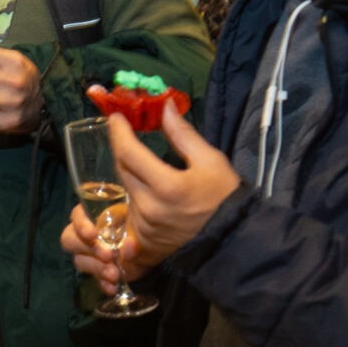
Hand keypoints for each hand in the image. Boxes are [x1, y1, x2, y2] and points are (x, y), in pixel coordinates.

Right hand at [64, 202, 142, 291]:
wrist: (162, 243)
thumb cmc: (148, 223)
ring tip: (114, 275)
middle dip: (89, 249)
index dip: (81, 224)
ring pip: (81, 261)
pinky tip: (113, 287)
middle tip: (108, 257)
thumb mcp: (143, 217)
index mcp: (98, 213)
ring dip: (97, 268)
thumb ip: (136, 224)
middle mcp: (89, 233)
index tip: (92, 235)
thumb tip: (128, 246)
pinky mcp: (101, 271)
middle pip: (71, 240)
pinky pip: (95, 279)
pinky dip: (104, 284)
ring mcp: (93, 254)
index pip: (78, 214)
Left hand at [67, 105, 240, 284]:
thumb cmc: (225, 197)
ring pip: (125, 189)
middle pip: (122, 169)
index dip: (118, 132)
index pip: (128, 153)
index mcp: (167, 186)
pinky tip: (148, 188)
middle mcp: (149, 207)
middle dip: (122, 148)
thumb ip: (183, 134)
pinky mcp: (142, 239)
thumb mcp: (211, 161)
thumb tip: (164, 107)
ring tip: (143, 163)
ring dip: (130, 172)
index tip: (116, 117)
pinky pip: (129, 209)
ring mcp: (143, 226)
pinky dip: (135, 194)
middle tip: (125, 133)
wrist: (232, 240)